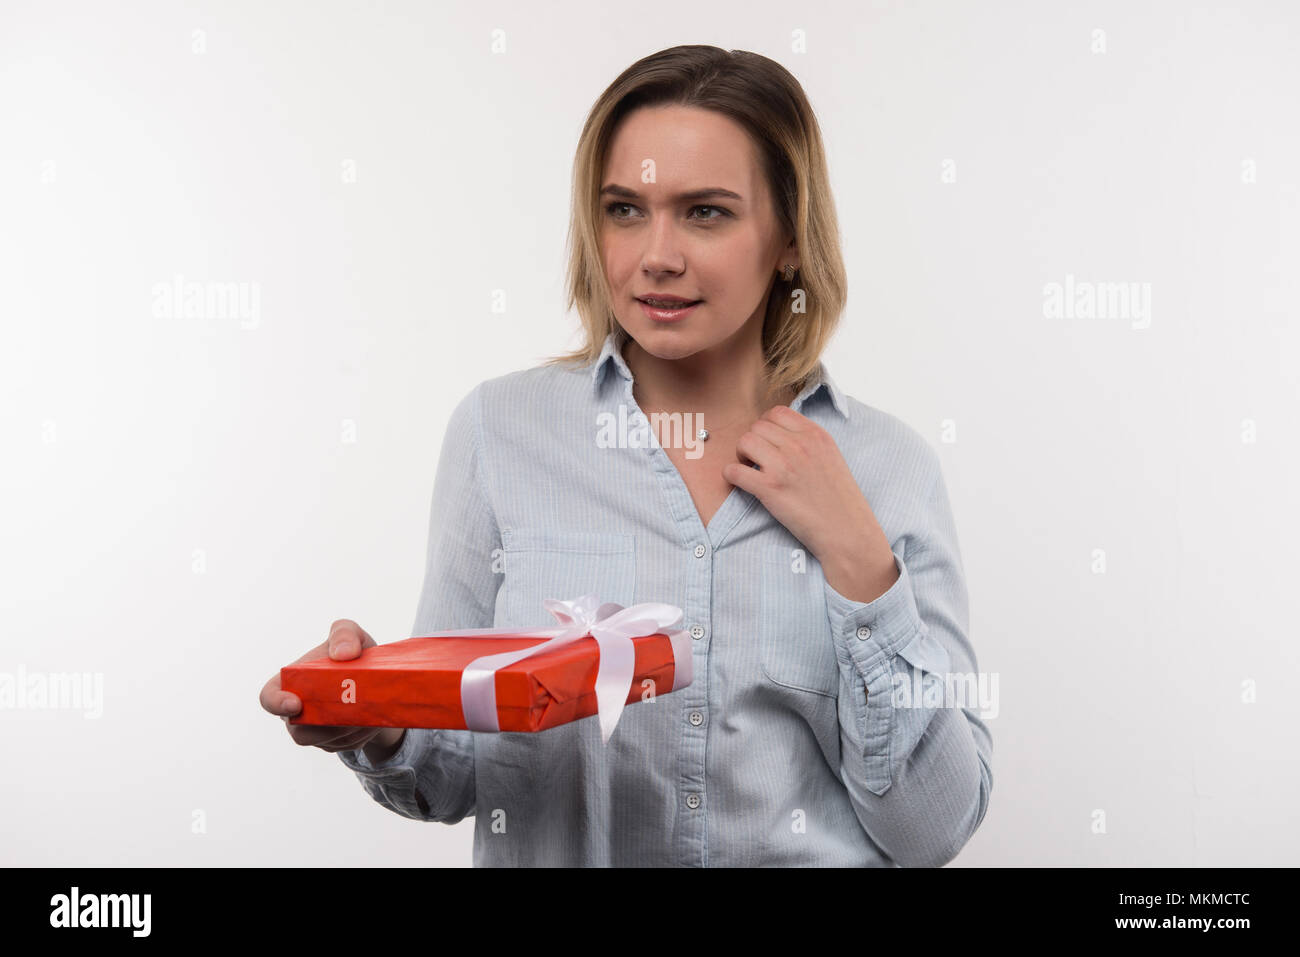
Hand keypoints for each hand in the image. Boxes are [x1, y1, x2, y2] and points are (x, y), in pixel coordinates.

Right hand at [260, 620, 397, 753]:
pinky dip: (364, 732)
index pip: (269, 697)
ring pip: (329, 740)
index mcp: (291, 682)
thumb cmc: (355, 651)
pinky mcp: (336, 742)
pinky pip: (348, 743)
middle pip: (302, 731)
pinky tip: (374, 716)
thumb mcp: (352, 634)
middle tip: (355, 707)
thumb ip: (344, 633)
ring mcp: (315, 730)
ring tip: (371, 707)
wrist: (380, 677)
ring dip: (351, 727)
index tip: (296, 704)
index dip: (276, 704)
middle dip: (329, 722)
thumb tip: (343, 654)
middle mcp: (297, 711)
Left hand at [722, 405, 898, 601]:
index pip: (777, 412)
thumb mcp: (831, 457)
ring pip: (744, 442)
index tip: (767, 442)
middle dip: (753, 441)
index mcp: (816, 435)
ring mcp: (783, 466)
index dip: (766, 425)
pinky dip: (731, 475)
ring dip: (741, 455)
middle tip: (757, 459)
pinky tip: (741, 482)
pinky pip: (734, 470)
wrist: (847, 532)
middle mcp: (799, 446)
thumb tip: (779, 435)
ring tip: (750, 468)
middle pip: (757, 426)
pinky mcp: (769, 489)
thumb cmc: (840, 500)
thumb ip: (808, 442)